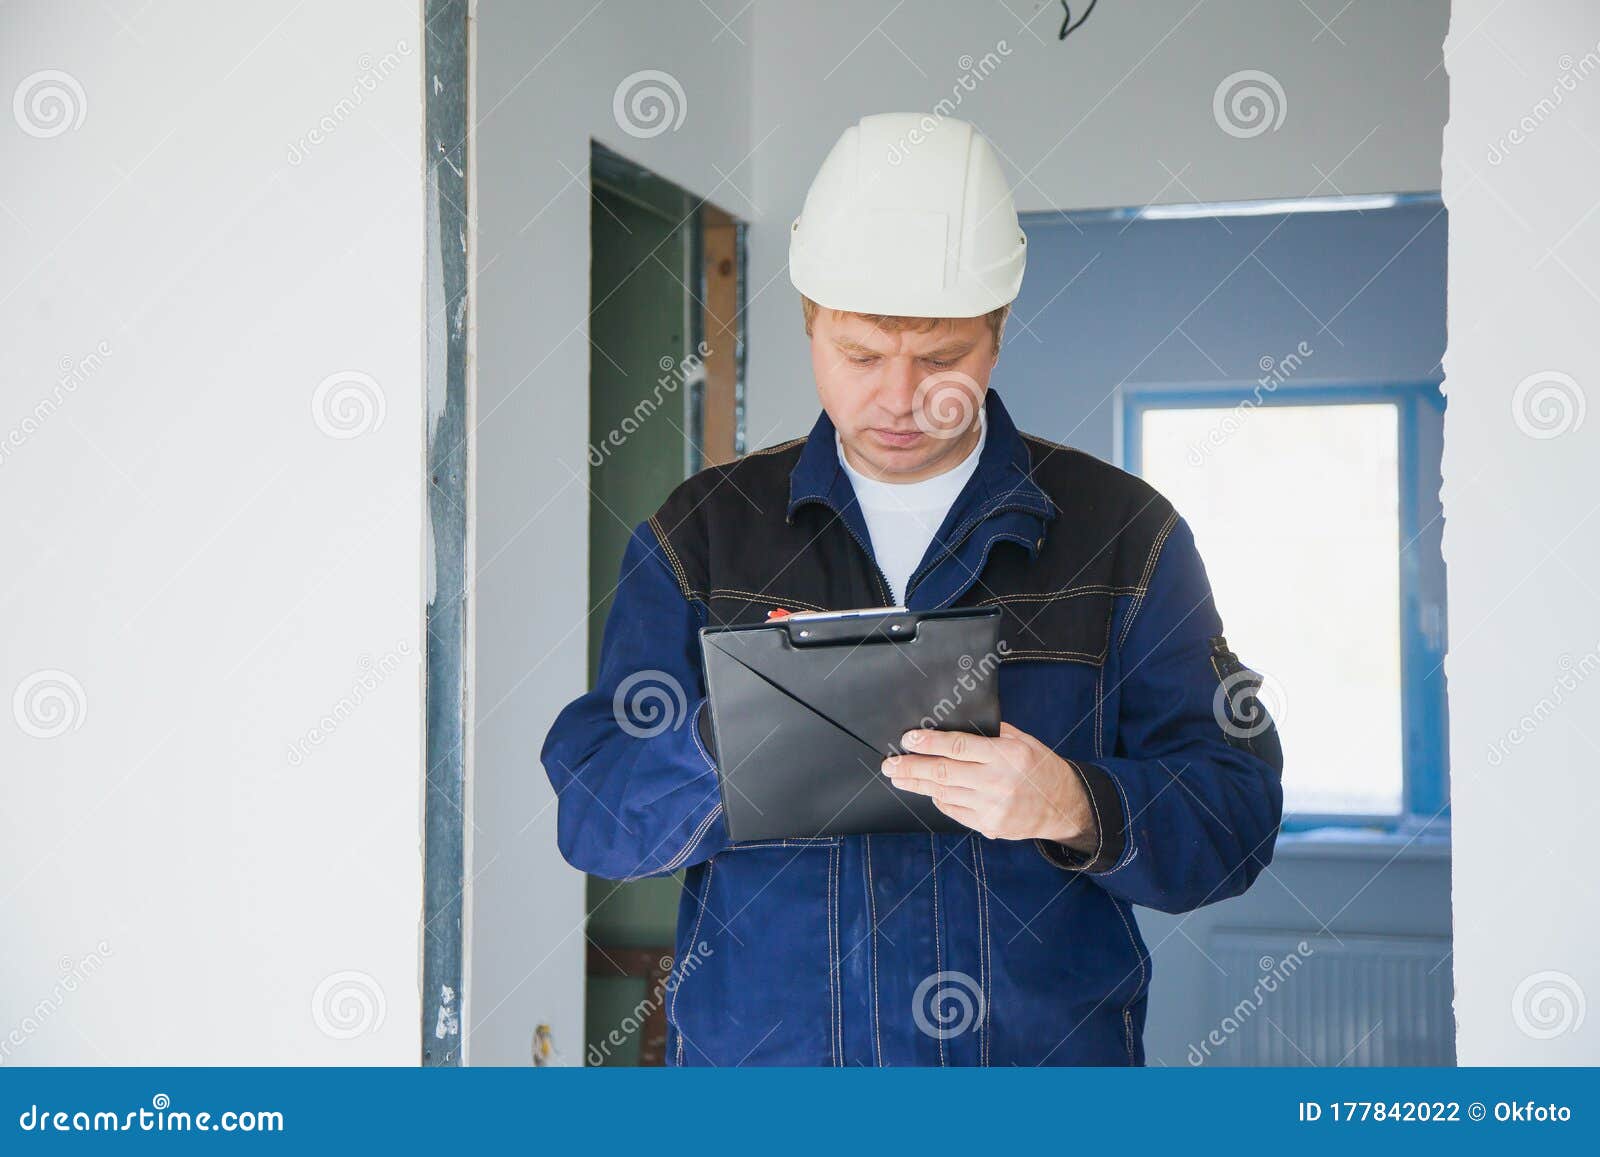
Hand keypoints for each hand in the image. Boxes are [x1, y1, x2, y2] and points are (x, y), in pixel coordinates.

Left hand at [882, 722, 1098, 850]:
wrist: (1064, 806)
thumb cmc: (1041, 767)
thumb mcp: (1023, 741)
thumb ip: (992, 734)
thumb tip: (953, 726)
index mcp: (1007, 755)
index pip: (958, 747)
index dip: (929, 743)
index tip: (908, 740)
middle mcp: (998, 782)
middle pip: (943, 773)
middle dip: (911, 768)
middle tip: (890, 764)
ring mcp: (992, 807)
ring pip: (944, 794)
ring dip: (917, 785)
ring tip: (899, 777)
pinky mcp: (989, 825)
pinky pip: (954, 811)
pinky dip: (939, 799)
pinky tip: (929, 791)